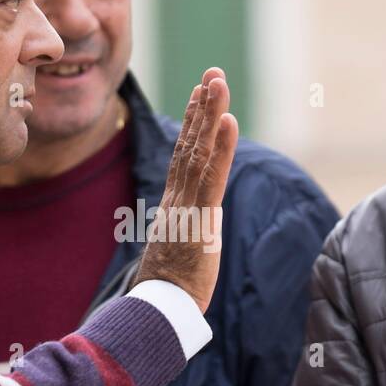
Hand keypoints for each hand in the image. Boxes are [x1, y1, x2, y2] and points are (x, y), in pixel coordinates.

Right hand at [133, 67, 238, 312]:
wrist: (157, 311)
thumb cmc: (167, 291)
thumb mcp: (179, 254)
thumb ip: (185, 235)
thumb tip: (193, 232)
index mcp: (174, 205)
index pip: (184, 156)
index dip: (192, 123)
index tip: (199, 94)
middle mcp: (178, 198)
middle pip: (190, 143)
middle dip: (201, 106)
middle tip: (212, 73)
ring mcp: (187, 206)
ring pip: (199, 151)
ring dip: (209, 114)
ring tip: (217, 82)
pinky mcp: (199, 220)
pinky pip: (213, 176)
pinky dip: (221, 147)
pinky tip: (228, 121)